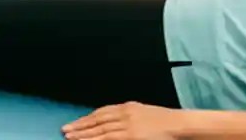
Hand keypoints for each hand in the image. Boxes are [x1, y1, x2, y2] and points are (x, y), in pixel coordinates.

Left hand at [62, 102, 181, 139]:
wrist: (180, 125)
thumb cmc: (165, 123)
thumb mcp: (144, 114)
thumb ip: (129, 117)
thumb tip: (113, 123)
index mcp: (128, 107)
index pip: (102, 112)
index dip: (87, 118)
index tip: (76, 122)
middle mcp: (125, 115)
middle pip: (97, 121)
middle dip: (80, 126)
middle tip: (65, 130)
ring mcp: (127, 127)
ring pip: (100, 132)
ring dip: (84, 135)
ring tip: (70, 138)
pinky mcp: (130, 137)